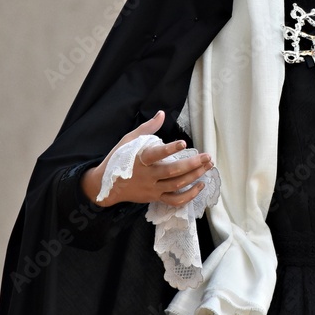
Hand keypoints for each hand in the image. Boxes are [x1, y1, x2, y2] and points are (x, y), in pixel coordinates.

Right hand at [81, 110, 213, 207]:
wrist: (106, 185)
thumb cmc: (118, 158)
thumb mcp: (128, 140)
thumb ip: (148, 128)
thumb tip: (162, 114)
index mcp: (140, 159)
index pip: (156, 154)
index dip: (170, 149)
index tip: (183, 143)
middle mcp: (147, 175)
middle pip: (172, 172)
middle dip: (192, 164)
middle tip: (207, 157)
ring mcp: (152, 188)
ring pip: (176, 185)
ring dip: (195, 176)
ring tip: (208, 166)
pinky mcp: (155, 197)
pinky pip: (174, 200)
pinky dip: (189, 196)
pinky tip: (200, 186)